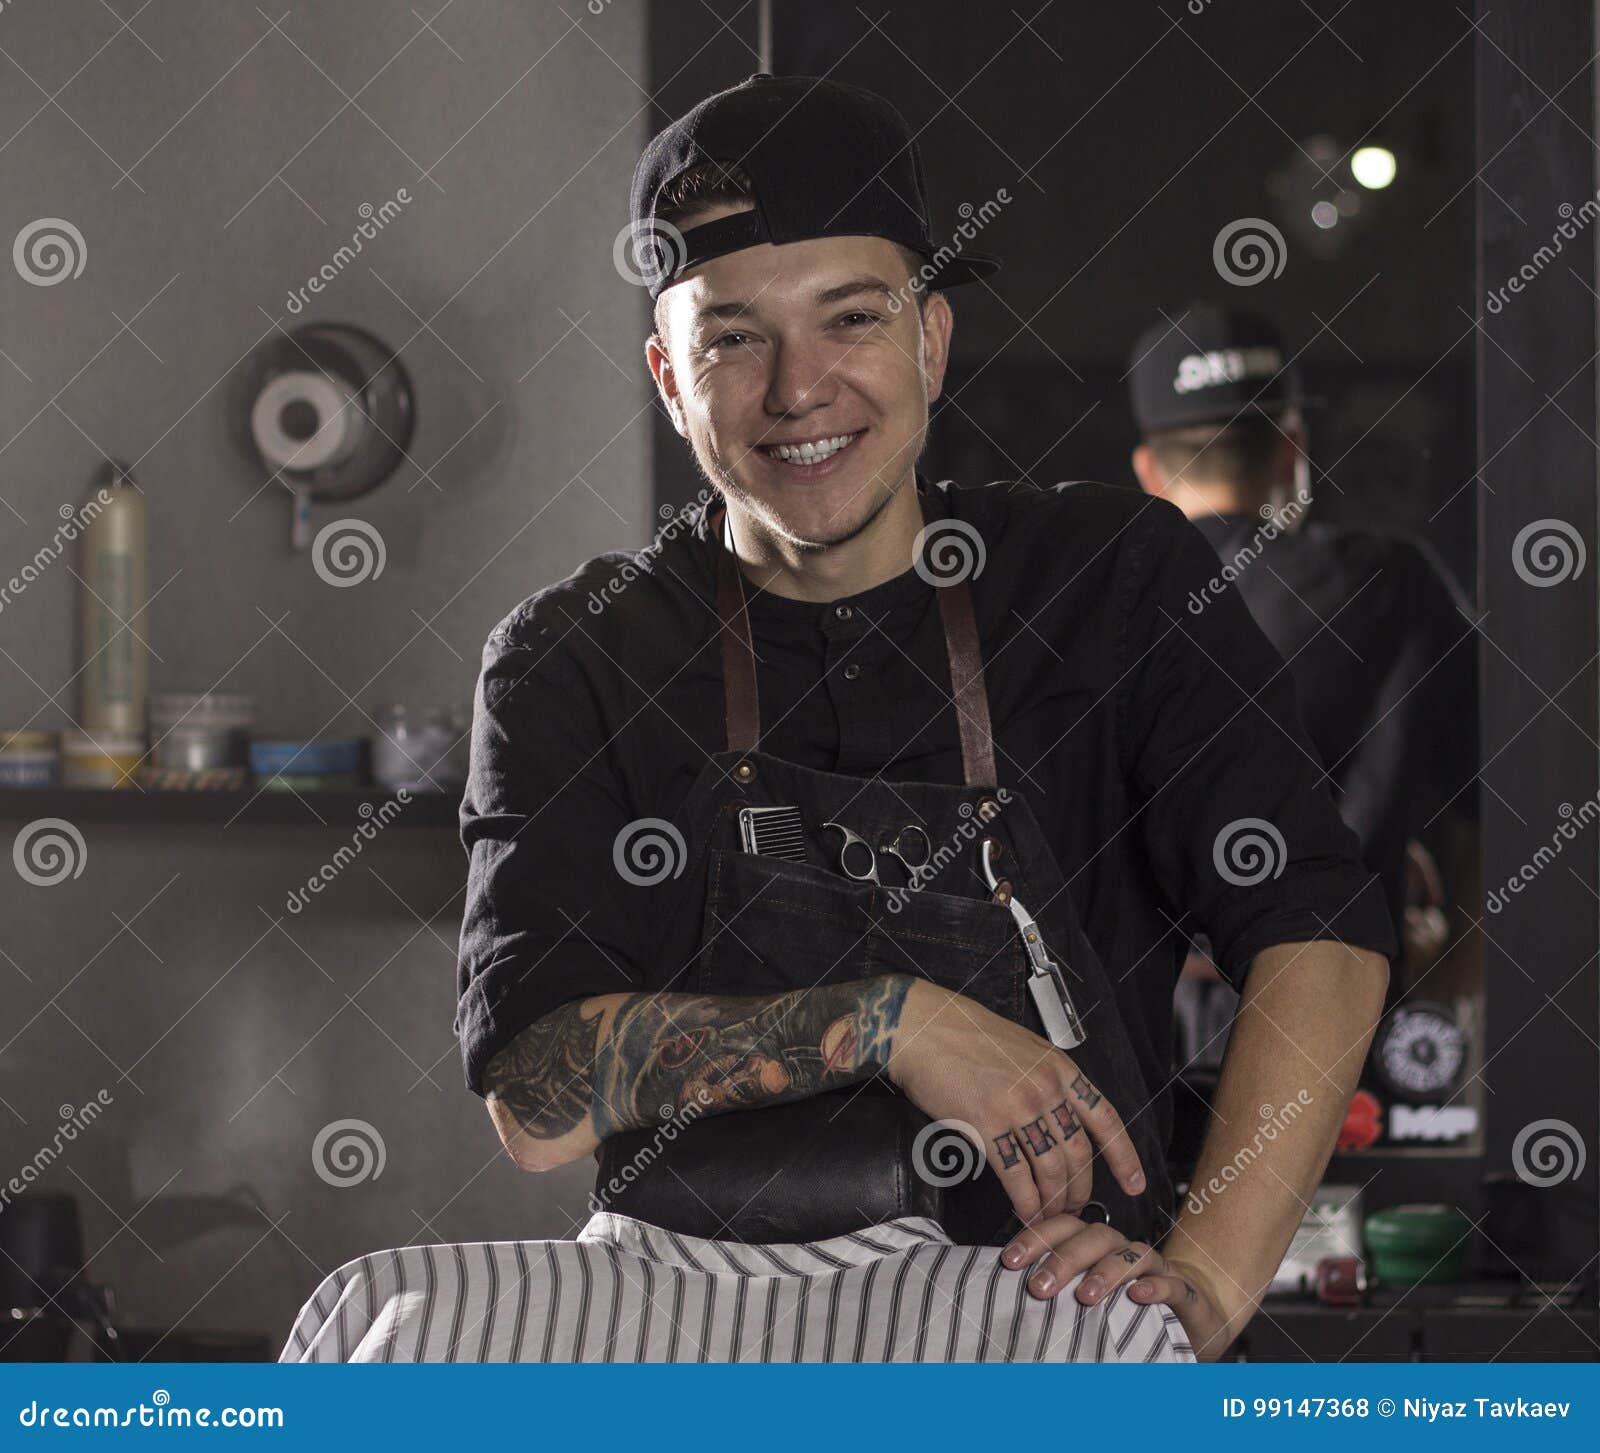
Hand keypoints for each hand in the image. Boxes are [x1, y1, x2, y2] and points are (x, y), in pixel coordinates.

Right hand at [884, 980, 1144, 1224]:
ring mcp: (1018, 1106)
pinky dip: (1025, 1202)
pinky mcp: (987, 1123)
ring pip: (1051, 1170)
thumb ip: (1046, 1081)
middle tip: (1074, 1212)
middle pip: (1079, 1155)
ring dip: (1052, 1202)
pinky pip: (1016, 1175)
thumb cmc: (966, 1035)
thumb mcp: (1024, 1049)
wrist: (924, 1027)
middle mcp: (1046, 1088)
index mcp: (1060, 1069)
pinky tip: (1023, 1213)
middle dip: (1080, 1192)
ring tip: (1047, 1219)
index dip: (1124, 1157)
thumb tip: (1058, 1120)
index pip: (1106, 1120)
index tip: (1135, 1185)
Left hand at [1002, 1213, 1234, 1359]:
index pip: (1062, 1228)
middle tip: (1039, 1287)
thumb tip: (1003, 1303)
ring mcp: (1155, 1269)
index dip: (1035, 1239)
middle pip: (1092, 1238)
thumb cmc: (1127, 1312)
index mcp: (1094, 1247)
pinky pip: (1171, 1283)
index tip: (1009, 1262)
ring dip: (1105, 1272)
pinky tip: (1137, 1297)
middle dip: (1063, 1259)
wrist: (1192, 1320)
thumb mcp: (1085, 1304)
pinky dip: (1154, 1287)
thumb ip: (1055, 1296)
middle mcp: (1122, 1250)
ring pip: (1130, 1255)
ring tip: (1086, 1296)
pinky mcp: (1184, 1292)